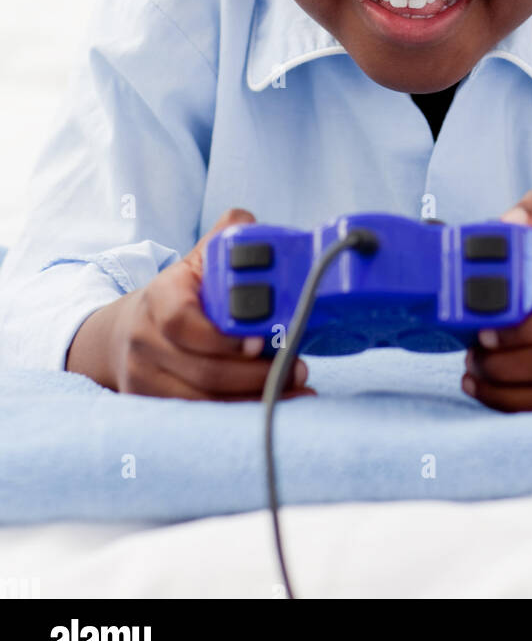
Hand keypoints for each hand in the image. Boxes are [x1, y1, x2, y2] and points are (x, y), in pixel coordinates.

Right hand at [66, 209, 315, 400]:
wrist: (124, 333)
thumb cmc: (174, 295)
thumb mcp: (194, 263)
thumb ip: (224, 240)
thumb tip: (250, 224)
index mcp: (159, 299)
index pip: (183, 322)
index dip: (223, 338)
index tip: (262, 342)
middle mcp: (146, 341)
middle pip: (203, 371)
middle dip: (256, 375)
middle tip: (298, 369)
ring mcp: (145, 378)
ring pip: (203, 401)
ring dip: (253, 399)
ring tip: (294, 389)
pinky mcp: (151, 405)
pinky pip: (198, 417)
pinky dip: (237, 414)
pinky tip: (269, 406)